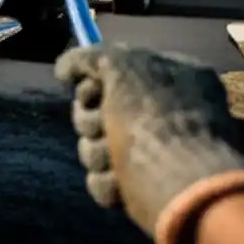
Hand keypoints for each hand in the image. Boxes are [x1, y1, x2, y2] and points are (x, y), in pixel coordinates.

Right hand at [55, 46, 243, 243]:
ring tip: (114, 158)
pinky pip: (104, 177)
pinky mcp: (142, 186)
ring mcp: (155, 151)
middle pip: (99, 108)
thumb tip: (65, 69)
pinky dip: (107, 181)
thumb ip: (89, 57)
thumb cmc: (154, 117)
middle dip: (91, 119)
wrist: (178, 181)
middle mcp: (167, 112)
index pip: (119, 68)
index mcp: (174, 77)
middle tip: (102, 125)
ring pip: (97, 145)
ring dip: (97, 152)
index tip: (92, 89)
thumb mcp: (122, 66)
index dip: (97, 79)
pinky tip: (121, 181)